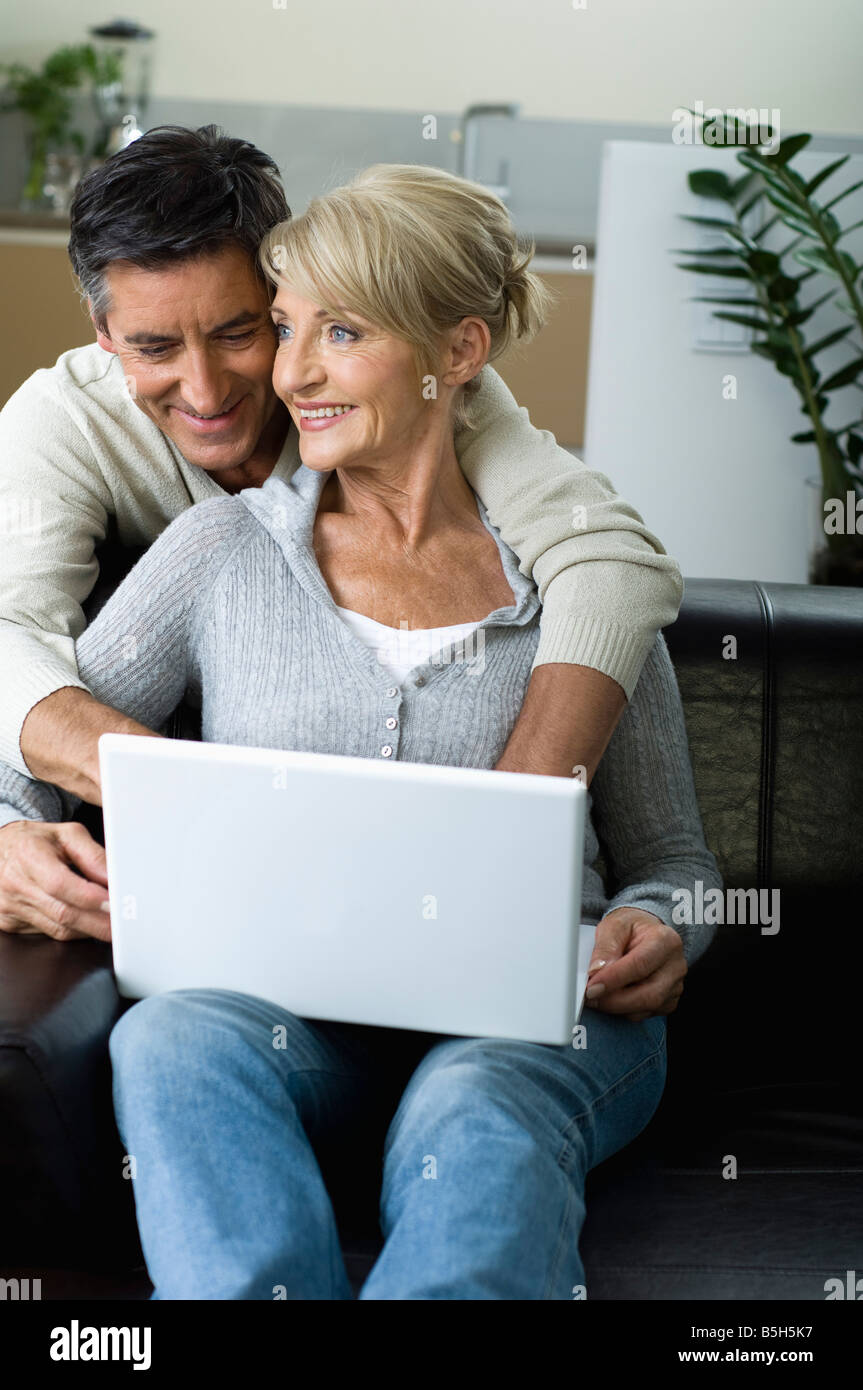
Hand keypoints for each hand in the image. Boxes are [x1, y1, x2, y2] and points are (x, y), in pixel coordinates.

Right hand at [0, 820, 110, 941]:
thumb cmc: (34, 841)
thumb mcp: (66, 835)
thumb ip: (93, 855)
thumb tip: (114, 879)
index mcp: (28, 856)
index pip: (60, 883)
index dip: (89, 897)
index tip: (113, 904)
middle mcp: (15, 884)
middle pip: (62, 913)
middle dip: (97, 923)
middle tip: (122, 926)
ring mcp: (9, 907)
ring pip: (57, 929)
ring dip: (87, 931)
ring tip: (110, 926)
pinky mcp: (8, 923)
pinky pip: (47, 933)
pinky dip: (70, 931)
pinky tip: (85, 924)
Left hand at [583, 907, 685, 1021]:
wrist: (646, 932)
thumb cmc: (632, 928)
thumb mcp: (614, 925)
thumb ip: (605, 947)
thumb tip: (596, 971)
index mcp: (666, 941)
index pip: (639, 965)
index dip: (613, 979)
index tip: (591, 987)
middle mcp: (676, 966)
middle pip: (648, 994)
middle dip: (614, 1000)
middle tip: (589, 997)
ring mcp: (675, 986)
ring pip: (646, 1008)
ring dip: (617, 1007)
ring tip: (596, 997)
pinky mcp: (669, 1001)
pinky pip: (645, 1014)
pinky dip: (625, 1011)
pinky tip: (613, 998)